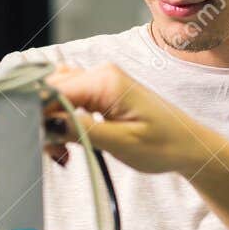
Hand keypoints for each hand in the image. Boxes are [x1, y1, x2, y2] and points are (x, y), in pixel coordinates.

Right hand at [44, 64, 221, 176]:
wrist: (189, 146)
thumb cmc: (165, 145)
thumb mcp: (122, 143)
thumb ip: (82, 130)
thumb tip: (47, 122)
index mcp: (104, 80)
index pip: (52, 90)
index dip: (39, 116)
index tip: (42, 144)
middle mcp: (99, 74)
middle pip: (49, 91)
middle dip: (44, 123)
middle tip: (57, 155)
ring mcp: (99, 82)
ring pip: (55, 96)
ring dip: (52, 124)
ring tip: (65, 152)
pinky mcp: (101, 93)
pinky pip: (68, 101)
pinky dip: (63, 122)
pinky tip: (70, 143)